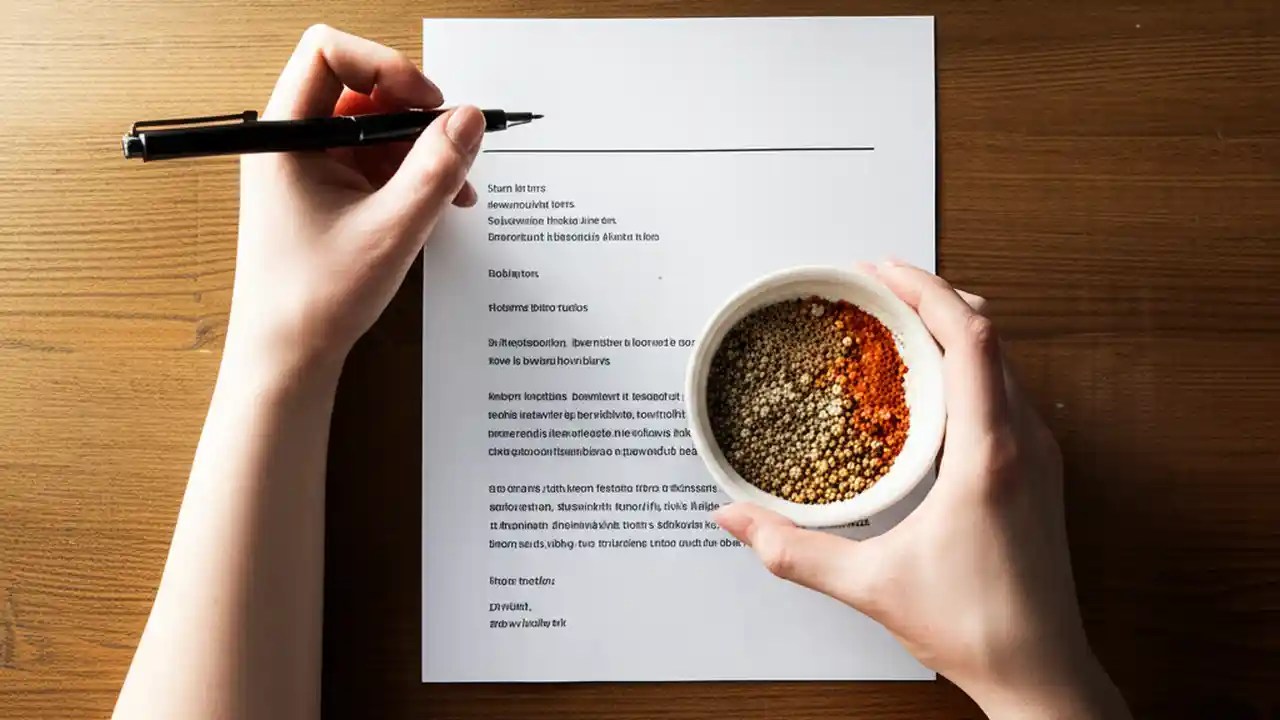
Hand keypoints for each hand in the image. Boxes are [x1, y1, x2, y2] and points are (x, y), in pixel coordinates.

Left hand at [227, 25, 482, 379]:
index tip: (426, 102)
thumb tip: (469, 120)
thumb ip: (437, 170)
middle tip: (452, 146)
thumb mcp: (392, 230)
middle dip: (413, 113)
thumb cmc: (314, 299)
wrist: (286, 357)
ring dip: (419, 149)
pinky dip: (409, 175)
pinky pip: (374, 162)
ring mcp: (308, 168)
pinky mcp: (326, 193)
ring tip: (454, 188)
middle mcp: (291, 143)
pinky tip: (438, 203)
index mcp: (285, 137)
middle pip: (359, 88)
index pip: (328, 53)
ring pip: (373, 127)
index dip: (384, 65)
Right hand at [714, 261, 1129, 717]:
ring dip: (953, 328)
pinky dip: (969, 365)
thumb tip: (733, 516)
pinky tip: (931, 386)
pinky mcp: (1040, 472)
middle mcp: (1025, 442)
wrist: (1042, 671)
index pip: (970, 336)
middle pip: (989, 333)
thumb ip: (792, 550)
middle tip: (877, 286)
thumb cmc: (975, 627)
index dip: (925, 288)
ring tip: (897, 323)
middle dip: (932, 296)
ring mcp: (1041, 455)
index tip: (880, 270)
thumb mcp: (868, 584)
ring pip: (1003, 360)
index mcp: (989, 454)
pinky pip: (1007, 390)